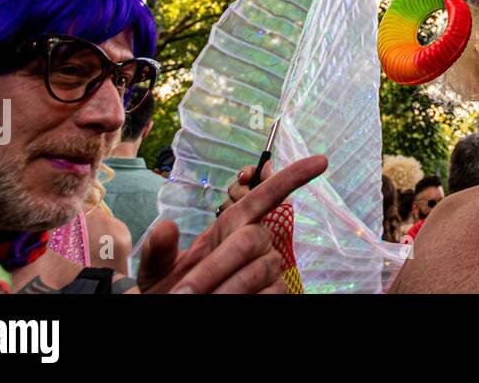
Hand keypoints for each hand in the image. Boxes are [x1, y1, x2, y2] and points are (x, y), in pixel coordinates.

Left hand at [137, 154, 324, 293]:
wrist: (177, 319)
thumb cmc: (170, 292)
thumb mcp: (157, 271)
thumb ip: (159, 250)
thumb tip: (164, 226)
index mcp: (233, 225)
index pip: (267, 195)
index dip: (293, 177)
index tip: (321, 161)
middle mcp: (257, 243)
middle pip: (250, 240)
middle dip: (214, 268)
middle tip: (184, 295)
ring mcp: (270, 270)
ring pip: (255, 273)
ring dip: (224, 291)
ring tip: (198, 305)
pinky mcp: (277, 294)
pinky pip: (268, 295)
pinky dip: (243, 302)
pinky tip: (227, 308)